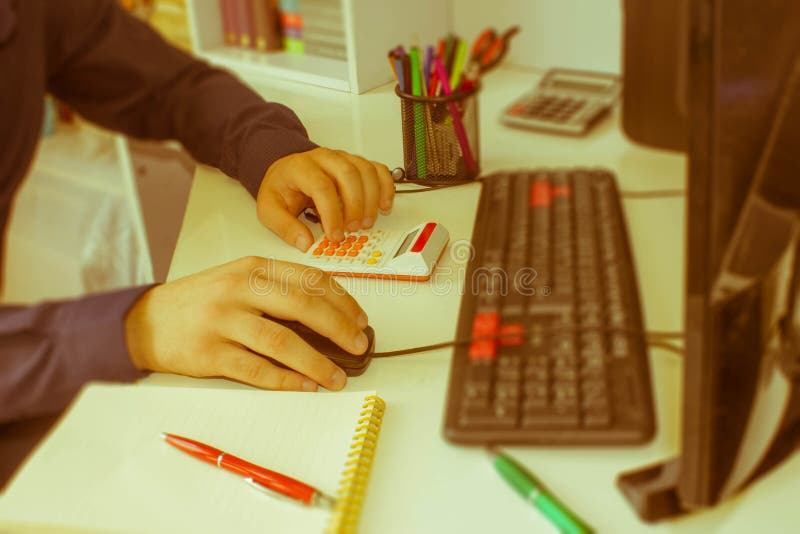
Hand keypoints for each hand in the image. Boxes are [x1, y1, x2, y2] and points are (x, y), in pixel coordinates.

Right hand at [124, 257, 369, 391]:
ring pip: (282, 342)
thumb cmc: (201, 301)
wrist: (144, 321)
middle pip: (302, 307)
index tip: (361, 319)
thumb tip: (330, 316)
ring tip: (337, 377)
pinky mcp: (210, 354)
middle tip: (359, 346)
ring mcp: (223, 321)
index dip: (342, 301)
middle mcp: (239, 290)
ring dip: (316, 362)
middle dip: (339, 328)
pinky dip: (286, 380)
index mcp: (252, 268)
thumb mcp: (238, 280)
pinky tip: (306, 386)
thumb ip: (277, 290)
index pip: (309, 280)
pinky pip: (256, 369)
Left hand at [256, 147, 394, 250]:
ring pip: (366, 170)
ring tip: (367, 223)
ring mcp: (343, 158)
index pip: (321, 186)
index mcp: (300, 167)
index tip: (335, 235)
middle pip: (348, 174)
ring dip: (372, 199)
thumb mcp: (269, 209)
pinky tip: (384, 205)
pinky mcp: (356, 163)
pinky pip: (377, 169)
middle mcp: (324, 158)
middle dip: (356, 205)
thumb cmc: (282, 189)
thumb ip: (285, 227)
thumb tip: (305, 243)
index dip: (332, 213)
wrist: (286, 171)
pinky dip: (385, 187)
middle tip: (354, 229)